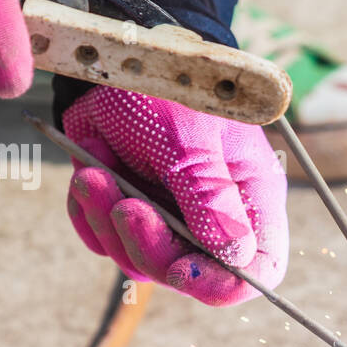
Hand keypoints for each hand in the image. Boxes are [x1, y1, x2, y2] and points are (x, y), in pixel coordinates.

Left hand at [62, 85, 288, 305]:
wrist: (114, 63)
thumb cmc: (169, 92)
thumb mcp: (192, 142)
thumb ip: (211, 199)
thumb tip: (238, 259)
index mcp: (250, 200)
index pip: (257, 269)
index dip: (223, 283)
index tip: (182, 268)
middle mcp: (214, 219)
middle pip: (189, 275)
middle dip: (149, 246)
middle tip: (125, 205)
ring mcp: (168, 221)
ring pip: (138, 262)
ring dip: (109, 223)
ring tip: (94, 173)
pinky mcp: (127, 215)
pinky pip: (102, 240)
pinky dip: (89, 211)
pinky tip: (89, 171)